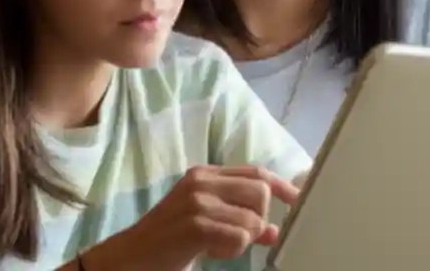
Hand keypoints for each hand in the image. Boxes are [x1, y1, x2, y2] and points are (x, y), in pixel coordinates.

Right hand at [86, 165, 299, 270]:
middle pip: (261, 190)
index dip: (283, 186)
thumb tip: (273, 230)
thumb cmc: (170, 241)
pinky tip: (212, 252)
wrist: (130, 258)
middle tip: (237, 237)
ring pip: (253, 217)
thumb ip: (239, 220)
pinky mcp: (195, 223)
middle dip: (259, 218)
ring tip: (219, 246)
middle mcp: (202, 180)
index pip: (256, 171)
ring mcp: (197, 200)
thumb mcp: (208, 224)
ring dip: (243, 239)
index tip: (300, 201)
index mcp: (205, 174)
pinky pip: (239, 236)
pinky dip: (232, 249)